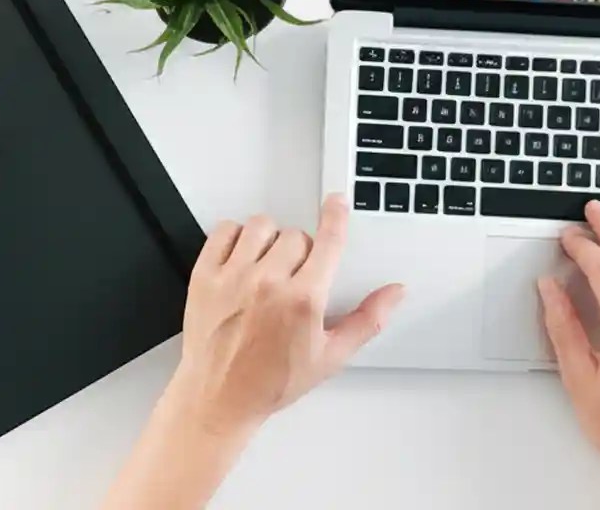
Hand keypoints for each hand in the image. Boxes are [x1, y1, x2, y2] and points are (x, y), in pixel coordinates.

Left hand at [168, 194, 405, 435]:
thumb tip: (394, 293)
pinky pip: (223, 231)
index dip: (335, 216)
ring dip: (269, 239)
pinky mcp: (205, 276)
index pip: (328, 241)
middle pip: (296, 236)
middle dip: (302, 252)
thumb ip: (367, 320)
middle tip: (294, 278)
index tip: (336, 201)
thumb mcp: (330, 356)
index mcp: (303, 300)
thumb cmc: (271, 382)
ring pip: (260, 226)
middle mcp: (268, 283)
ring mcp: (234, 277)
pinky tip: (241, 258)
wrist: (220, 397)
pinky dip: (234, 237)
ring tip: (267, 266)